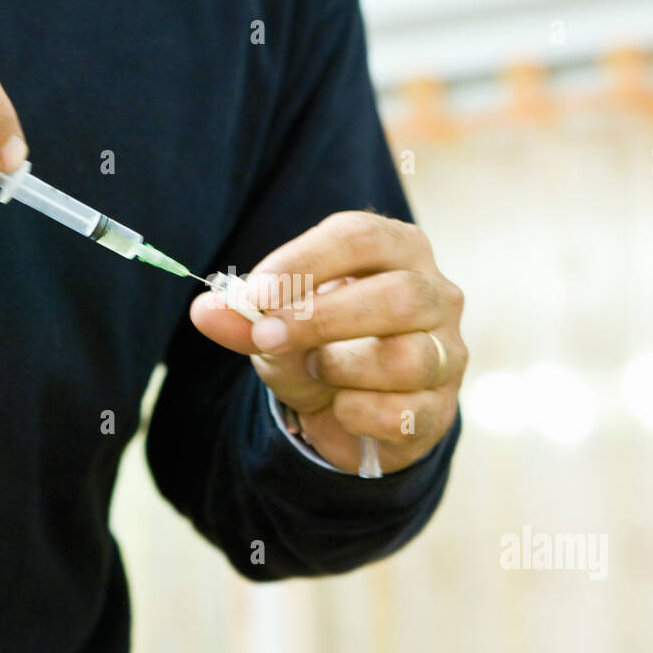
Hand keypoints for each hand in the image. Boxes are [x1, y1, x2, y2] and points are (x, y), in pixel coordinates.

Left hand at [191, 211, 466, 473]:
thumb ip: (244, 318)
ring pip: (404, 358)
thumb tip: (205, 309)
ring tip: (314, 373)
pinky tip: (339, 410)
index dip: (305, 263)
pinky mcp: (440, 410)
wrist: (349, 411)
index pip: (361, 237)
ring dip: (340, 369)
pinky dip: (354, 414)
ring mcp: (447, 353)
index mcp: (398, 250)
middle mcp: (436, 294)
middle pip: (398, 295)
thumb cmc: (319, 345)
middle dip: (321, 319)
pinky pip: (400, 413)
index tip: (256, 294)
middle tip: (267, 338)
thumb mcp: (275, 326)